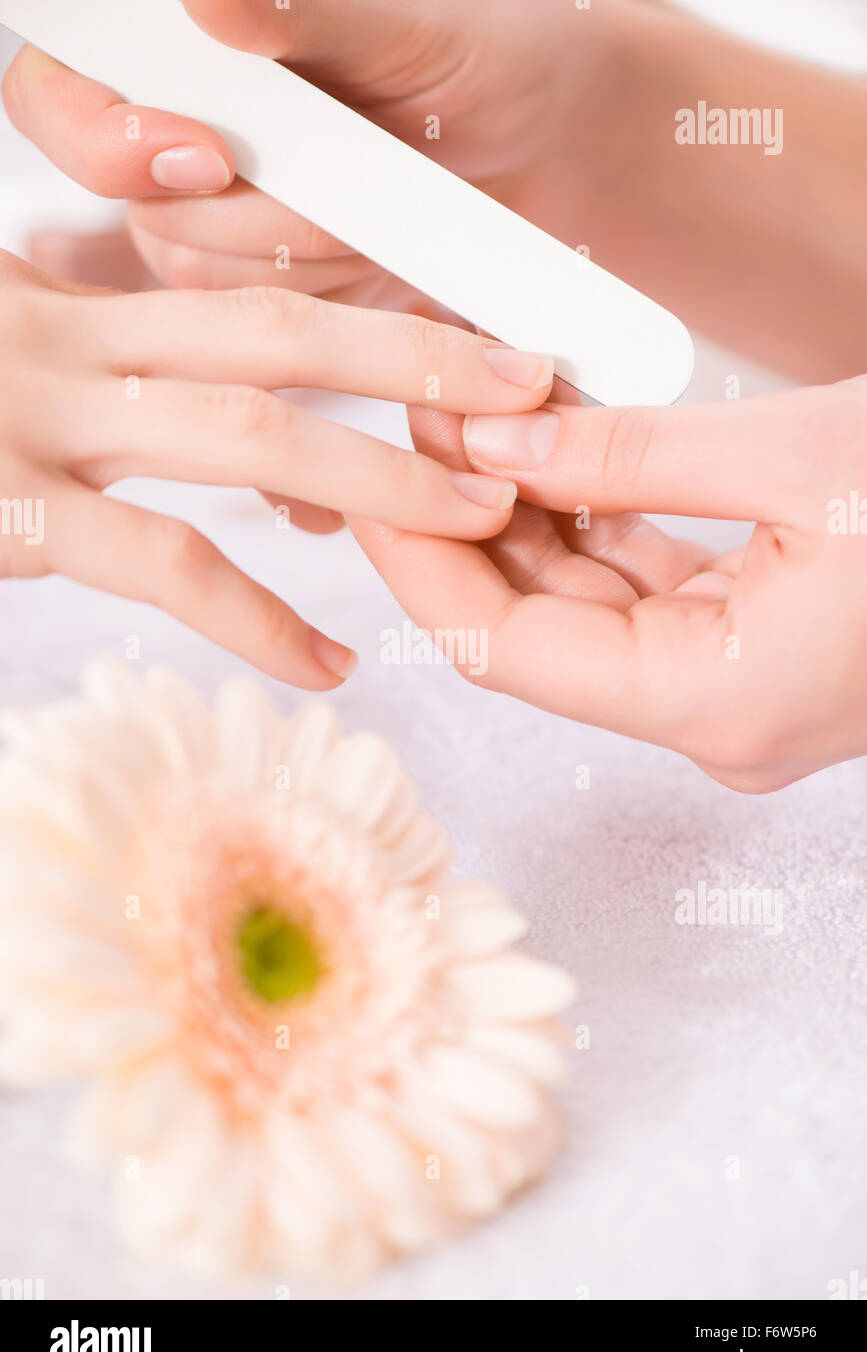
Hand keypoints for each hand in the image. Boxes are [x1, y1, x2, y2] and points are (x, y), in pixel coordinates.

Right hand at [0, 251, 553, 685]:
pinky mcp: (14, 512)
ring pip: (250, 433)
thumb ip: (74, 342)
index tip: (462, 340)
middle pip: (276, 338)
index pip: (240, 296)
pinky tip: (332, 667)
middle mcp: (65, 346)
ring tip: (487, 518)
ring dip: (383, 479)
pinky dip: (258, 621)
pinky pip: (165, 563)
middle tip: (531, 386)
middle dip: (417, 362)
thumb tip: (150, 357)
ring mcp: (39, 424)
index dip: (360, 313)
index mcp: (70, 306)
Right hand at [2, 0, 596, 306]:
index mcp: (165, 53)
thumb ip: (302, 7)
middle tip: (351, 179)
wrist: (537, 151)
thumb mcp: (396, 20)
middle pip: (147, 214)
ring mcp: (211, 230)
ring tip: (379, 214)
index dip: (112, 139)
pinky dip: (332, 313)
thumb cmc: (468, 58)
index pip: (62, 99)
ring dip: (309, 263)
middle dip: (264, 214)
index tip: (210, 155)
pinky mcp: (262, 299)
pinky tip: (374, 260)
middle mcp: (169, 144)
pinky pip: (261, 336)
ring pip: (210, 288)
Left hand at [352, 379, 866, 790]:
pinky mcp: (758, 642)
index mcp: (718, 703)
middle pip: (538, 632)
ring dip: (533, 514)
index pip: (508, 655)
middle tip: (428, 418)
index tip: (372, 483)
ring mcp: (737, 684)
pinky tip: (560, 450)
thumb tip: (501, 447)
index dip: (422, 566)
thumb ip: (630, 458)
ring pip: (588, 606)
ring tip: (486, 416)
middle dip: (471, 524)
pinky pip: (647, 588)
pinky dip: (599, 520)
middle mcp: (717, 715)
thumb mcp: (798, 456)